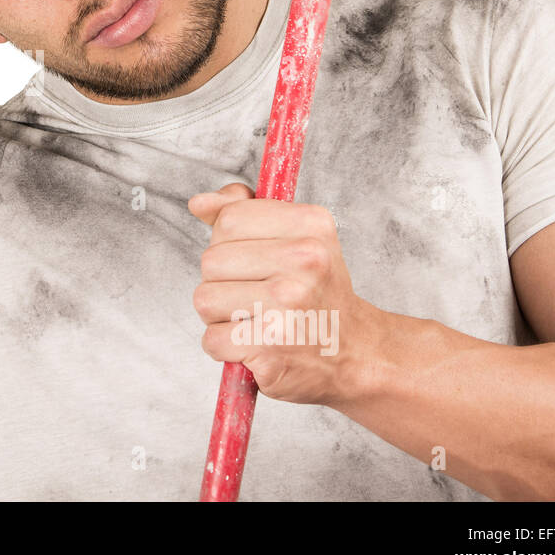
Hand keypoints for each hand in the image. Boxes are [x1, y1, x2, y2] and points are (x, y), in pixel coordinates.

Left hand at [187, 183, 383, 407]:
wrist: (355, 350)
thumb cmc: (315, 290)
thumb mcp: (296, 236)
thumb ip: (244, 211)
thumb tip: (199, 203)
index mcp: (311, 225)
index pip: (229, 218)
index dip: (228, 241)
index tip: (254, 259)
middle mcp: (305, 261)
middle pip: (211, 260)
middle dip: (221, 281)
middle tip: (257, 295)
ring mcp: (289, 305)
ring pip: (205, 299)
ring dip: (219, 316)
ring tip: (254, 319)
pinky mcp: (272, 348)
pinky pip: (212, 339)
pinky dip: (224, 347)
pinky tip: (254, 344)